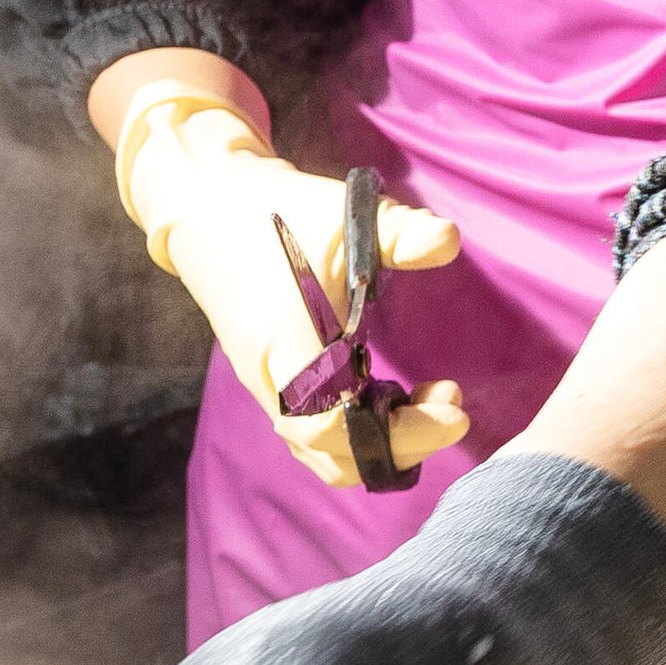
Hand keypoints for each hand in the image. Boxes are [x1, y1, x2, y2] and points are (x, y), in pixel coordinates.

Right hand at [116, 92, 471, 487]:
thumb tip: (447, 239)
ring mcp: (268, 387)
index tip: (455, 408)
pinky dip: (360, 434)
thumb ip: (398, 231)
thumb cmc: (279, 214)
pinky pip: (315, 435)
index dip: (399, 433)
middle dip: (401, 444)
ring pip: (322, 454)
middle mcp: (271, 381)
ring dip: (381, 443)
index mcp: (284, 347)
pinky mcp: (274, 384)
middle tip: (449, 398)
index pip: (335, 425)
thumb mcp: (342, 215)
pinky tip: (394, 395)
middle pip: (333, 456)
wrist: (210, 209)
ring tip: (428, 397)